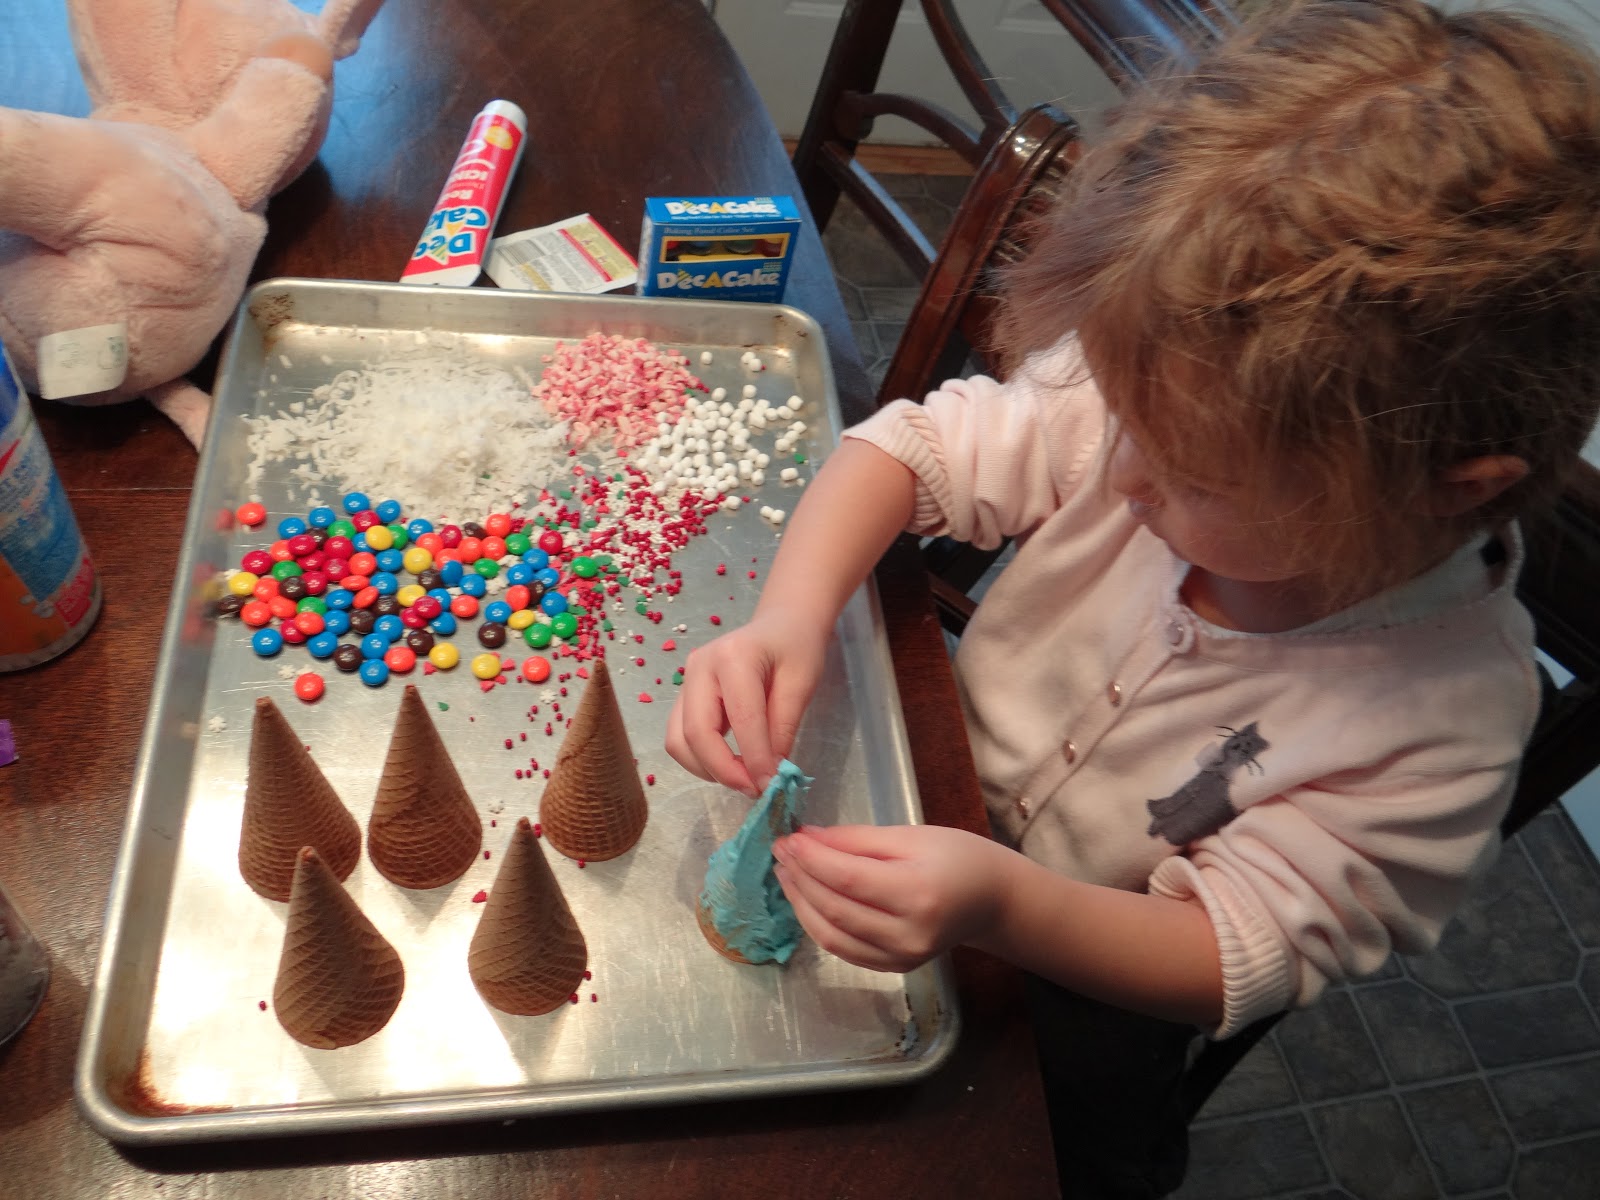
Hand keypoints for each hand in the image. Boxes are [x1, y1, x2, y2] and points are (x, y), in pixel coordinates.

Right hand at [665, 613, 825, 795]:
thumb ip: (783, 728)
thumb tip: (768, 775)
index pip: (740, 719)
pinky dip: (700, 759)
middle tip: (754, 789)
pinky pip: (680, 736)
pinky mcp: (683, 695)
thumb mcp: (802, 684)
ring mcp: (686, 680)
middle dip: (724, 770)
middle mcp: (699, 667)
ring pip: (678, 740)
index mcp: (733, 656)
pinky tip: (729, 764)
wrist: (781, 624)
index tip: (771, 786)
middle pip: (696, 733)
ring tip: (743, 778)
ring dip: (707, 769)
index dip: (754, 760)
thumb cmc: (797, 648)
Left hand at [771, 824, 1017, 971]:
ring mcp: (901, 958)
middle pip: (835, 909)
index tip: (788, 838)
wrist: (992, 900)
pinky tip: (807, 898)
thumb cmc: (957, 857)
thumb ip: (856, 840)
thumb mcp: (909, 836)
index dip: (810, 859)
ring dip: (801, 903)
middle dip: (800, 878)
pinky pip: (844, 949)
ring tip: (787, 873)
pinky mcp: (894, 968)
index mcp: (917, 894)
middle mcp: (908, 934)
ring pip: (832, 936)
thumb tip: (806, 838)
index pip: (847, 879)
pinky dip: (818, 924)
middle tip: (781, 851)